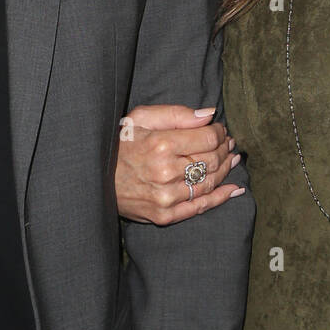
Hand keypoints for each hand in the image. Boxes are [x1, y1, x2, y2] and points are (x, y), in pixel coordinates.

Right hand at [115, 103, 243, 224]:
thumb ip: (176, 114)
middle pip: (212, 160)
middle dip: (225, 149)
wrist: (95, 179)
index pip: (208, 138)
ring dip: (226, 170)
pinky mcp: (164, 215)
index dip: (220, 133)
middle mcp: (165, 172)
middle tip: (229, 143)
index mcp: (160, 144)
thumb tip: (209, 114)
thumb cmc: (119, 143)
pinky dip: (221, 198)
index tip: (220, 129)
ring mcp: (166, 197)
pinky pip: (201, 207)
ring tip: (232, 159)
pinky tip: (234, 189)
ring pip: (209, 182)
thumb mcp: (140, 118)